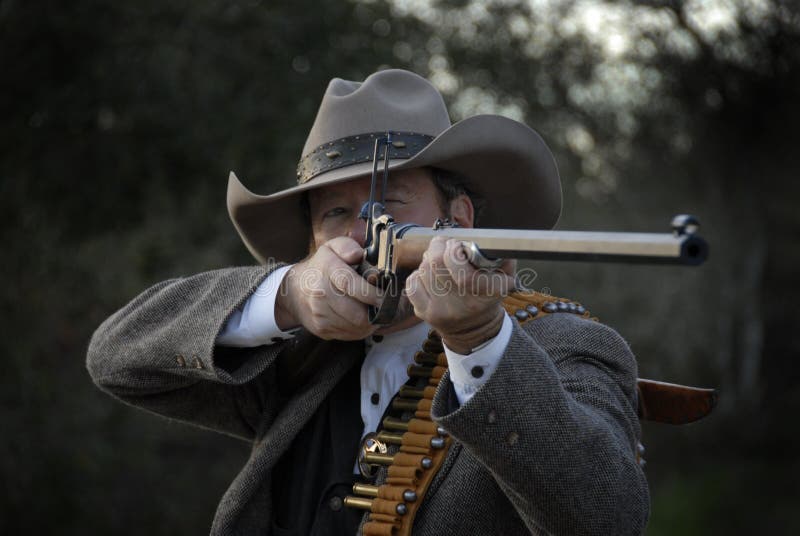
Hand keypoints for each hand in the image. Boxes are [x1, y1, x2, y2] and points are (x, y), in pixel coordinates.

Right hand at [275, 237, 381, 339]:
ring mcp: (320, 315)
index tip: (386, 296)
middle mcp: (320, 294)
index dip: (371, 293)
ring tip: (376, 311)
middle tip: (386, 306)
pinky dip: (361, 329)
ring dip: (371, 321)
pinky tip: (363, 318)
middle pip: (355, 312)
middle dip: (376, 311)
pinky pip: (350, 335)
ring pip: (355, 326)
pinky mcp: (322, 330)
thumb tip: (358, 254)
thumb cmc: (321, 267)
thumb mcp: (332, 248)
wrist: (295, 290)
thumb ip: (347, 246)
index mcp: (325, 269)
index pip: (349, 283)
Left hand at [405, 237, 514, 353]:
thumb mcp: (504, 276)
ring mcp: (442, 311)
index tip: (458, 245)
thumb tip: (480, 242)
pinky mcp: (425, 313)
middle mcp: (464, 305)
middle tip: (446, 245)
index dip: (455, 252)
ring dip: (429, 259)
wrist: (475, 329)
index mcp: (487, 293)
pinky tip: (429, 276)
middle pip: (437, 263)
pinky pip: (412, 283)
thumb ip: (498, 256)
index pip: (464, 274)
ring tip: (440, 261)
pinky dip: (419, 274)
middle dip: (439, 247)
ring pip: (424, 270)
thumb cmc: (488, 295)